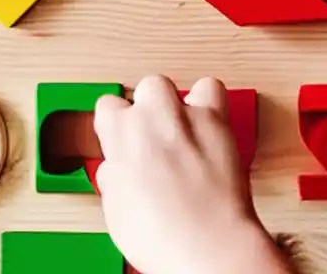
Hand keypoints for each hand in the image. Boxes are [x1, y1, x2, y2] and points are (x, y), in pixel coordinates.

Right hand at [94, 76, 293, 273]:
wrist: (205, 242)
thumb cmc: (161, 233)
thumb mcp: (115, 208)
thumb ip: (114, 179)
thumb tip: (116, 173)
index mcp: (120, 132)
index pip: (107, 106)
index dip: (114, 124)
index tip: (120, 138)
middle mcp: (153, 115)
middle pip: (147, 87)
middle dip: (149, 106)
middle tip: (152, 135)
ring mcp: (188, 116)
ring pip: (178, 85)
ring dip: (177, 101)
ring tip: (179, 126)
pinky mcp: (218, 122)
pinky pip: (212, 90)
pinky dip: (210, 102)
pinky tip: (207, 122)